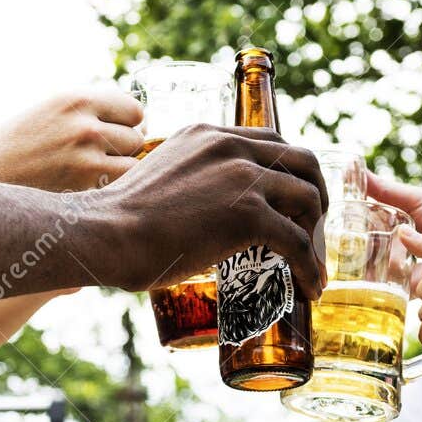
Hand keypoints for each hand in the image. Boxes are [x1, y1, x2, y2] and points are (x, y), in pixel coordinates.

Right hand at [0, 87, 144, 191]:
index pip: (133, 108)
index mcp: (75, 99)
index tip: (117, 133)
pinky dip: (113, 190)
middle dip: (124, 148)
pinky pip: (119, 187)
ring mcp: (87, 158)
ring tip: (96, 174)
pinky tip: (92, 190)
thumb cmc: (15, 145)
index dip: (129, 123)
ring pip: (133, 163)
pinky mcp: (84, 188)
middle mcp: (84, 124)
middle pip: (136, 136)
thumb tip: (139, 121)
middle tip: (101, 158)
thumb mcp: (49, 111)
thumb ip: (89, 111)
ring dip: (121, 171)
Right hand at [86, 124, 326, 298]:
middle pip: (302, 161)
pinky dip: (310, 266)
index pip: (270, 141)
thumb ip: (187, 183)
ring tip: (311, 261)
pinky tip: (310, 286)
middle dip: (316, 196)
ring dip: (317, 233)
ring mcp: (242, 178)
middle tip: (312, 229)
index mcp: (208, 135)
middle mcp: (230, 146)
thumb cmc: (118, 221)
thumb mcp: (160, 180)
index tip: (292, 201)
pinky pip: (297, 241)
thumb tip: (197, 216)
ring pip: (308, 198)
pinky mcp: (248, 215)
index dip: (290, 172)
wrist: (105, 233)